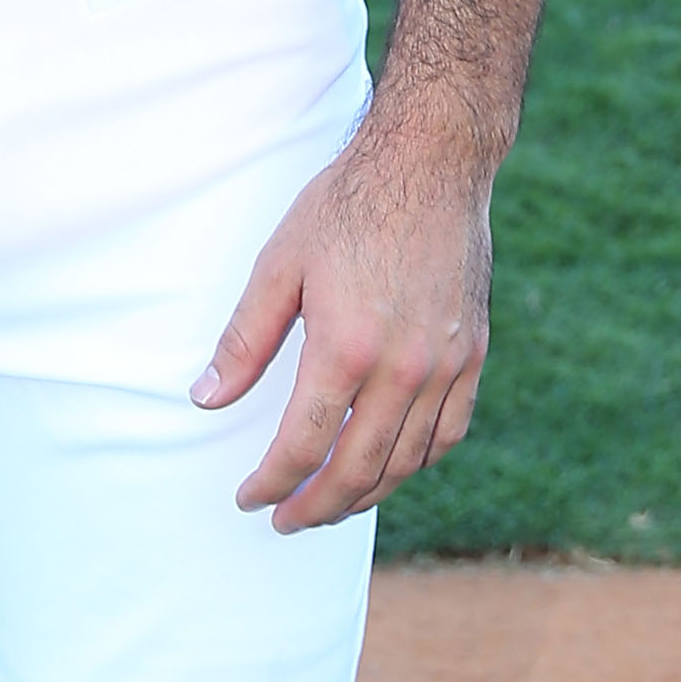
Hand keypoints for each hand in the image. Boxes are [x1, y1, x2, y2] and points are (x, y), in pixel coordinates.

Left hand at [190, 117, 491, 530]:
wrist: (431, 162)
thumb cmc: (348, 204)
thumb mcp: (279, 262)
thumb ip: (244, 340)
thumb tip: (206, 399)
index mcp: (345, 346)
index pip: (303, 444)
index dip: (272, 482)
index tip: (249, 498)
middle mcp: (402, 369)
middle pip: (358, 471)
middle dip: (316, 506)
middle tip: (285, 519)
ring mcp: (446, 366)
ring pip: (405, 462)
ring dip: (364, 495)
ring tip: (330, 503)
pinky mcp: (474, 356)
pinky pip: (448, 434)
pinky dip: (416, 463)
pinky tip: (390, 466)